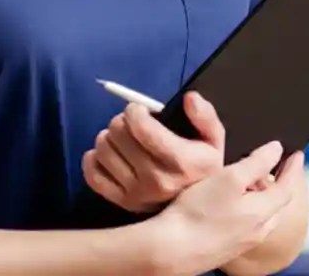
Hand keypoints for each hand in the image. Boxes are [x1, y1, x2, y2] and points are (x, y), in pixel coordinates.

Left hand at [83, 92, 273, 213]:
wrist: (199, 211)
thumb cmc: (203, 167)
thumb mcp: (214, 139)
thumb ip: (205, 116)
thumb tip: (189, 98)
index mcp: (180, 161)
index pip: (142, 128)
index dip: (134, 111)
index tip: (138, 109)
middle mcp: (156, 179)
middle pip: (119, 135)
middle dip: (122, 121)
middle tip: (130, 123)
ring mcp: (136, 193)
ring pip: (103, 151)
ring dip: (108, 137)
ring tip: (121, 138)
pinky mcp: (122, 202)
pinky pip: (93, 175)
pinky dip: (93, 160)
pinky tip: (108, 154)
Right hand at [155, 141, 305, 275]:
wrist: (170, 251)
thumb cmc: (197, 214)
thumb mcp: (229, 178)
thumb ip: (256, 163)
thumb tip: (276, 150)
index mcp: (263, 213)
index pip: (288, 187)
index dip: (293, 168)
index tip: (297, 155)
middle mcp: (258, 231)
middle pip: (277, 204)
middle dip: (280, 184)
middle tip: (277, 166)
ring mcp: (242, 242)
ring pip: (262, 216)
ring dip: (262, 198)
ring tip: (251, 183)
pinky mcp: (226, 248)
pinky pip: (247, 226)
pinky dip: (247, 211)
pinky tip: (231, 205)